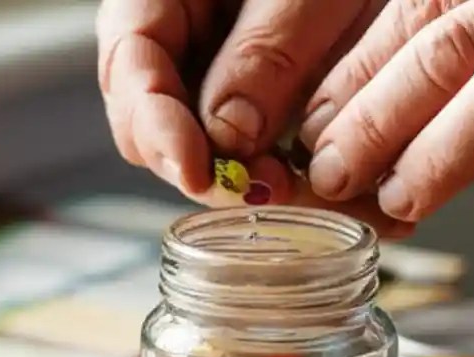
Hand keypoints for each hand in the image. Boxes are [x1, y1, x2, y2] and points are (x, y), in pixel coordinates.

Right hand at [96, 0, 415, 236]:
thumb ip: (268, 49)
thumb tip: (228, 137)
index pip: (131, 68)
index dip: (157, 128)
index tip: (196, 172)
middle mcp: (182, 40)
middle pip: (159, 125)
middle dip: (208, 169)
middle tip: (266, 192)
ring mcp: (221, 76)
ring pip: (212, 153)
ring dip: (259, 185)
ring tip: (312, 199)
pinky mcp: (269, 104)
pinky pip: (265, 156)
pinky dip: (298, 180)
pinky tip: (342, 193)